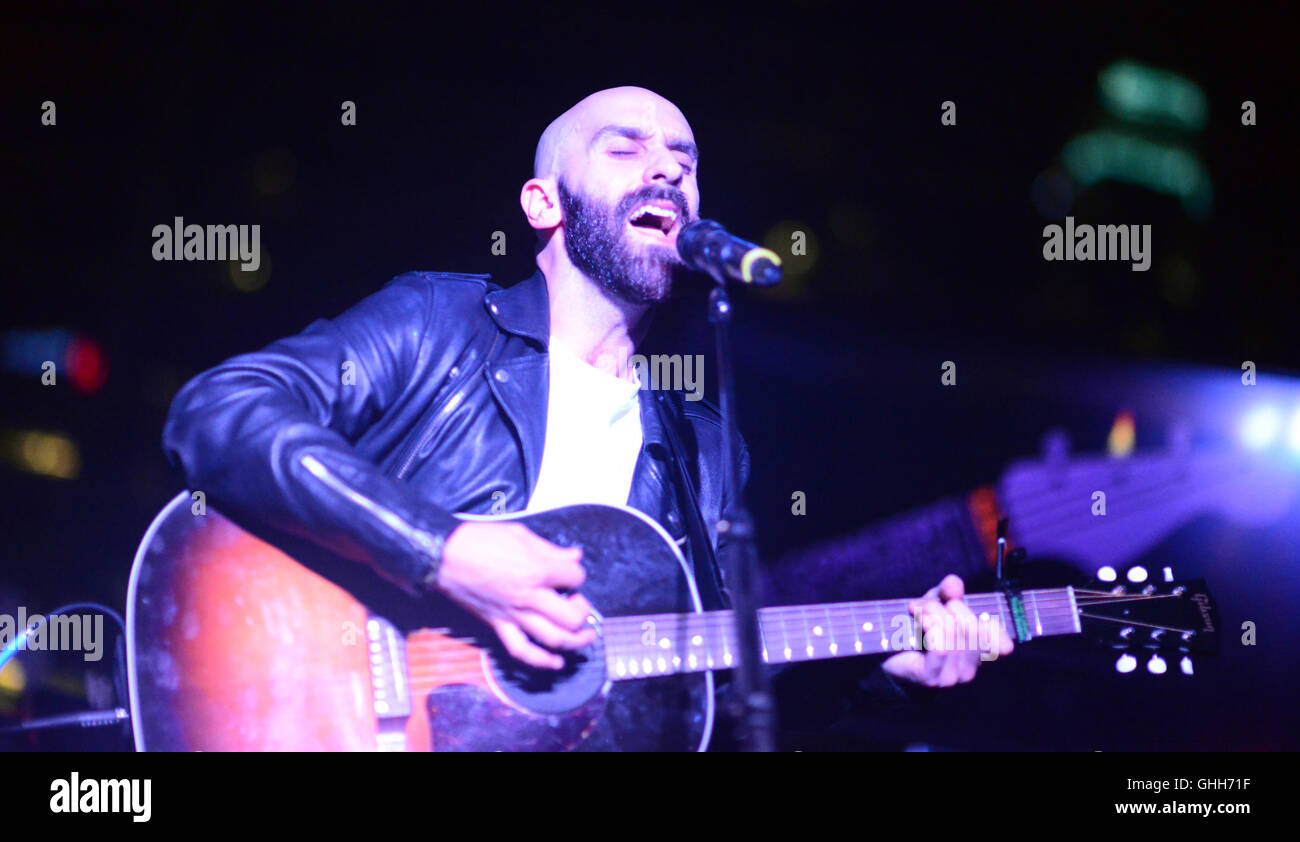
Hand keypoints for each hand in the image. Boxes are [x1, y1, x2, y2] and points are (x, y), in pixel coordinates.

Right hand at [437, 521, 596, 669]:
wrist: (443, 555)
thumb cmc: (480, 539)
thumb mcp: (519, 534)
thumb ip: (550, 549)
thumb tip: (575, 555)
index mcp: (536, 570)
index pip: (575, 577)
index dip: (577, 574)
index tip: (569, 571)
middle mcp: (529, 597)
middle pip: (571, 617)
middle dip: (583, 611)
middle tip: (578, 603)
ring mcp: (513, 615)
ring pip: (553, 639)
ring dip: (576, 641)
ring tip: (585, 635)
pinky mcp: (498, 626)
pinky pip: (522, 651)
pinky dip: (541, 661)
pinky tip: (557, 663)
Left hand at [881, 574, 1012, 687]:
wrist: (890, 656)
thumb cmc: (917, 629)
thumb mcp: (936, 603)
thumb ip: (948, 592)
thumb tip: (954, 584)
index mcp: (978, 653)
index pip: (1003, 644)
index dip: (992, 626)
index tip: (968, 610)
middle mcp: (970, 669)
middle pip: (972, 628)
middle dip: (950, 607)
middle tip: (928, 604)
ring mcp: (952, 677)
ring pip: (954, 635)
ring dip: (933, 614)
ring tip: (917, 610)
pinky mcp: (932, 679)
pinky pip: (941, 648)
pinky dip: (930, 627)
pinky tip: (920, 621)